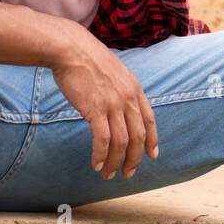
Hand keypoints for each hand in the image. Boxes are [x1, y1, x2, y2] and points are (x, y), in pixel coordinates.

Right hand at [47, 22, 159, 180]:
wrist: (71, 48)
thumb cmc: (87, 58)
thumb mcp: (114, 71)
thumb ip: (120, 89)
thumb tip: (117, 107)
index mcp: (134, 88)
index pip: (150, 120)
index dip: (152, 140)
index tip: (152, 155)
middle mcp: (128, 98)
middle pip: (137, 136)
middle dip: (134, 159)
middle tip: (127, 174)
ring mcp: (113, 103)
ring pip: (121, 142)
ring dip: (115, 162)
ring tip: (108, 174)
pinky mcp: (95, 109)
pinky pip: (102, 139)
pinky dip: (101, 155)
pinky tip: (96, 164)